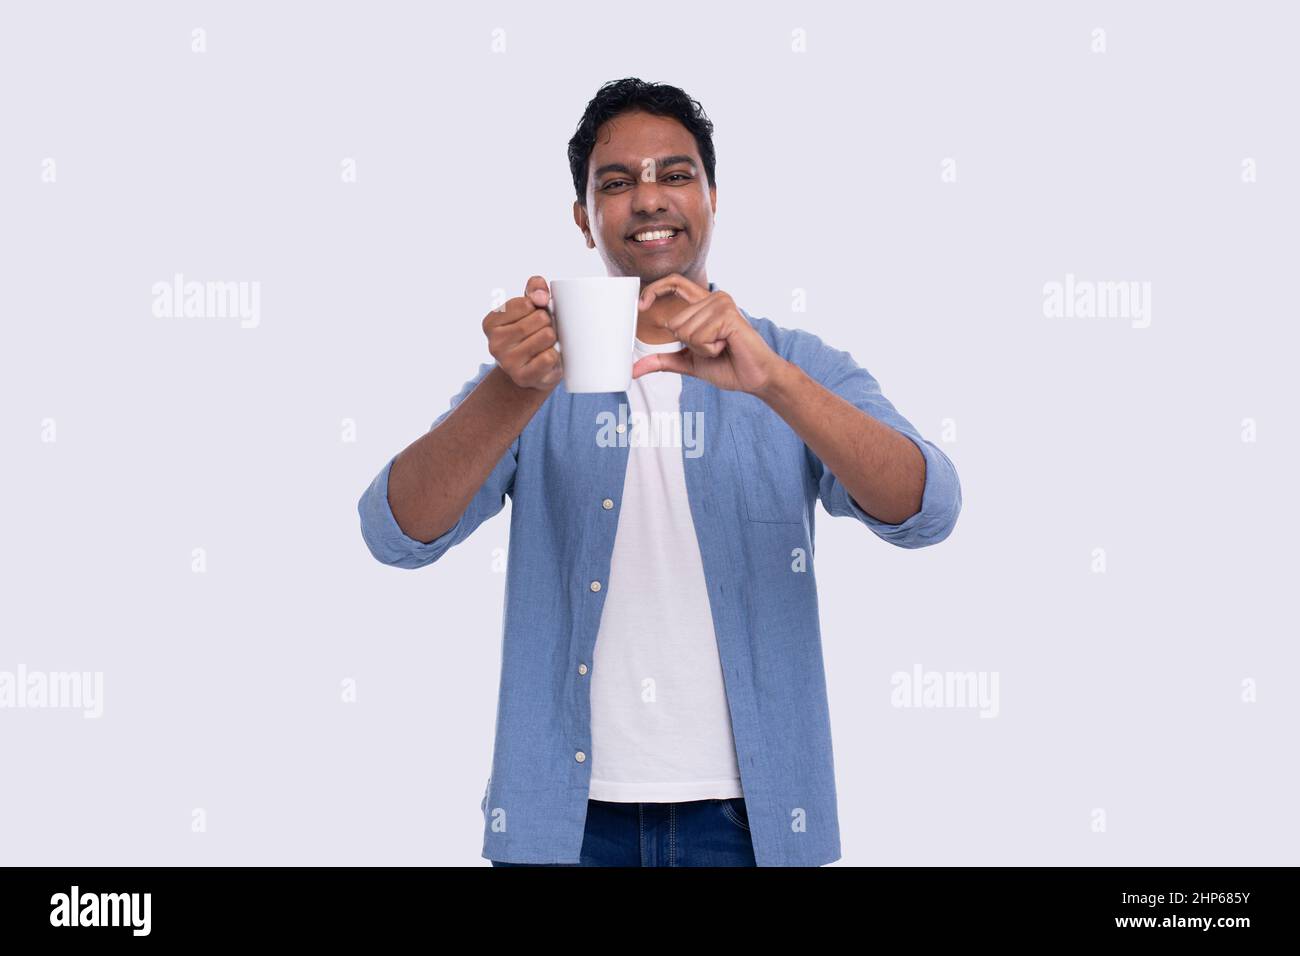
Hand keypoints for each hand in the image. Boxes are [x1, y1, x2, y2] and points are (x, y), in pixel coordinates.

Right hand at [483, 276, 563, 390]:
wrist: (532, 373)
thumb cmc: (532, 333)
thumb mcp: (530, 307)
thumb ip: (534, 289)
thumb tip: (541, 296)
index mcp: (490, 323)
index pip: (527, 302)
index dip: (538, 308)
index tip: (533, 318)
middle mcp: (494, 343)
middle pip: (540, 318)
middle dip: (548, 323)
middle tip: (543, 333)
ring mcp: (507, 362)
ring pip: (547, 336)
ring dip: (554, 340)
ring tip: (545, 346)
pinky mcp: (523, 377)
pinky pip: (550, 357)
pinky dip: (556, 357)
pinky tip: (548, 360)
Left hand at [631, 274, 786, 393]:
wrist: (754, 378)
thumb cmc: (727, 367)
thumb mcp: (688, 363)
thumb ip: (663, 360)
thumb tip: (633, 370)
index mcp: (703, 305)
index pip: (674, 283)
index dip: (655, 290)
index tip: (641, 306)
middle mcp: (713, 299)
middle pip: (674, 323)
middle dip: (689, 344)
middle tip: (713, 348)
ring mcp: (721, 303)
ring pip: (685, 331)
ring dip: (701, 349)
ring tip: (722, 347)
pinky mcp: (728, 314)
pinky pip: (699, 336)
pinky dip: (709, 349)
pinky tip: (727, 346)